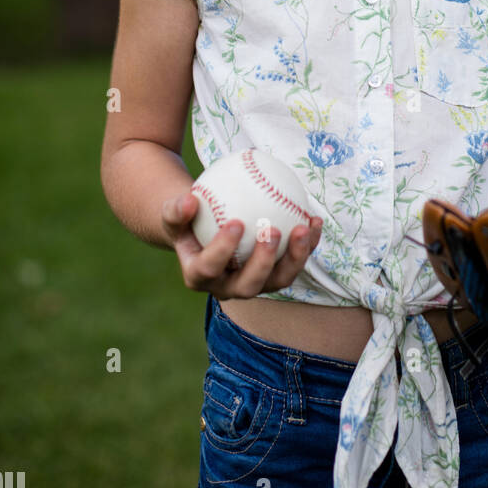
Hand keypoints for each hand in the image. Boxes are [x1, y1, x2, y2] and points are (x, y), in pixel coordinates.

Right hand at [161, 189, 322, 297]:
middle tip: (273, 231)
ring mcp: (254, 284)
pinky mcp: (274, 275)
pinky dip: (307, 244)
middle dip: (263, 263)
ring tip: (303, 228)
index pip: (209, 268)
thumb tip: (189, 200)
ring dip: (295, 257)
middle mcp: (227, 287)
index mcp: (198, 276)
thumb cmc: (188, 219)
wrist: (204, 229)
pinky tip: (315, 219)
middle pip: (248, 286)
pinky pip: (294, 262)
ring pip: (278, 280)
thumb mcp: (173, 213)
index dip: (222, 250)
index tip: (236, 222)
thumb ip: (176, 209)